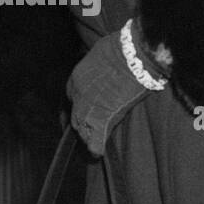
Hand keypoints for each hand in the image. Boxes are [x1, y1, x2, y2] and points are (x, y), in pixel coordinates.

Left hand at [67, 23, 156, 155]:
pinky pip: (95, 138)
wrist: (131, 56)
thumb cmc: (119, 49)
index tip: (83, 109)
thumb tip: (105, 67)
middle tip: (86, 131)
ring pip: (81, 127)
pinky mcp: (102, 118)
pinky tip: (97, 153)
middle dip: (80, 123)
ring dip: (87, 134)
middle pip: (74, 114)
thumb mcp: (100, 55)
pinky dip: (96, 147)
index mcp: (76, 78)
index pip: (72, 97)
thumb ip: (98, 67)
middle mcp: (77, 94)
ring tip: (93, 142)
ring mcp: (87, 107)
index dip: (78, 104)